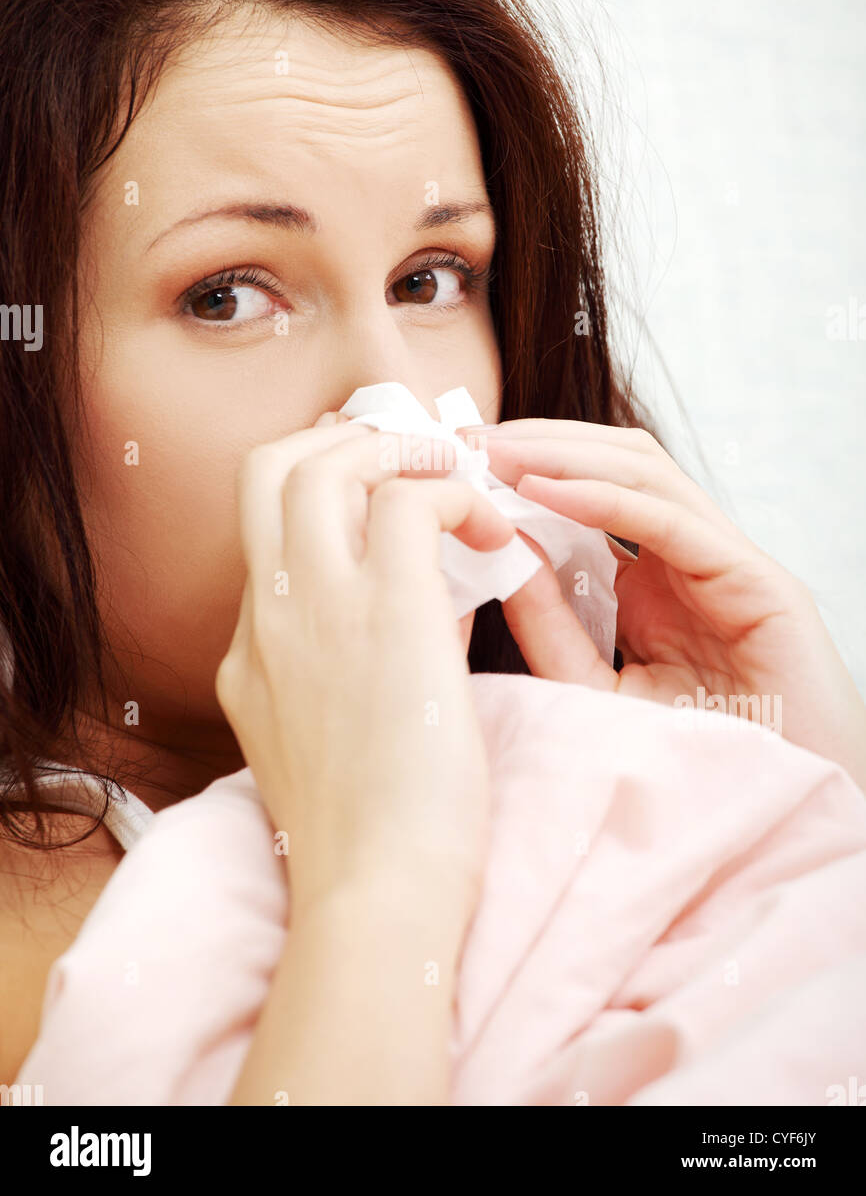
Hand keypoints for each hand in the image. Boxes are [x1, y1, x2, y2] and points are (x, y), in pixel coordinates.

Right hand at [216, 412, 517, 929]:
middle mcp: (268, 615)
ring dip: (399, 452)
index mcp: (249, 651)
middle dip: (341, 442)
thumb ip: (327, 673)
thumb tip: (394, 621)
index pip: (264, 527)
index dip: (319, 486)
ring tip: (455, 482)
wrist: (376, 891)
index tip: (372, 483)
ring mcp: (316, 606)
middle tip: (409, 458)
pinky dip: (454, 495)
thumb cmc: (370, 835)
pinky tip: (490, 534)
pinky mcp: (387, 610)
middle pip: (270, 467)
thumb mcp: (313, 746)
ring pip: (327, 461)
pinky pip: (412, 498)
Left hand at [457, 418, 865, 792]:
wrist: (777, 819)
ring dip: (564, 454)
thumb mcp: (594, 691)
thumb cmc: (694, 768)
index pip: (587, 491)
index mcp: (653, 579)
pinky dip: (605, 499)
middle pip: (613, 462)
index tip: (453, 463)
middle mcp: (689, 558)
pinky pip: (673, 522)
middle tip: (464, 439)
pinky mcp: (758, 584)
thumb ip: (550, 627)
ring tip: (495, 451)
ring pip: (644, 472)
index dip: (522, 468)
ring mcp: (727, 563)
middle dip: (537, 443)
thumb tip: (503, 550)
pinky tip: (546, 489)